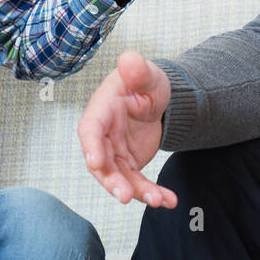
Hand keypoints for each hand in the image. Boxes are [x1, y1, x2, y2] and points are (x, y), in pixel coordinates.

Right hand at [77, 50, 176, 206]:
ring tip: (159, 200)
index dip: (91, 147)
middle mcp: (103, 136)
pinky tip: (169, 200)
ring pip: (120, 178)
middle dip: (113, 182)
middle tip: (125, 197)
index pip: (90, 130)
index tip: (96, 162)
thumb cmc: (144, 82)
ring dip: (137, 192)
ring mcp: (115, 153)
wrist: (155, 99)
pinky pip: (138, 183)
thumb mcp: (146, 74)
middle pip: (102, 163)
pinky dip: (153, 193)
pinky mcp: (129, 165)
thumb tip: (128, 59)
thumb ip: (137, 70)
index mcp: (101, 111)